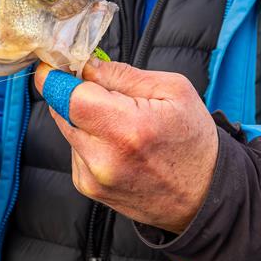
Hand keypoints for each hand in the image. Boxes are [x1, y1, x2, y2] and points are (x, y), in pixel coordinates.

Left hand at [35, 59, 218, 232]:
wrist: (203, 196)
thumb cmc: (193, 140)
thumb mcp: (172, 90)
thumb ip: (122, 75)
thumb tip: (84, 66)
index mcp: (127, 128)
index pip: (66, 94)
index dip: (57, 75)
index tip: (57, 64)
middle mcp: (103, 157)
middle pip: (61, 109)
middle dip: (75, 93)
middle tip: (105, 91)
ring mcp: (93, 177)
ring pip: (67, 128)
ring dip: (84, 118)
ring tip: (121, 123)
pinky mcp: (89, 188)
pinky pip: (75, 149)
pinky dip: (89, 139)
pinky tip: (118, 145)